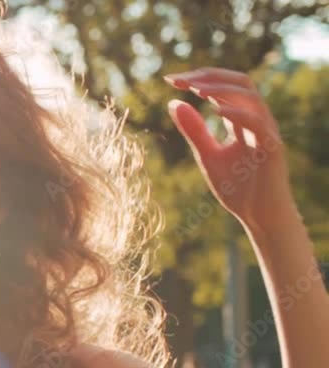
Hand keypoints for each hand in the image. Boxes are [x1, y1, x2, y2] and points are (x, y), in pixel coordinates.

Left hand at [164, 67, 296, 230]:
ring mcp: (266, 131)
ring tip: (195, 89)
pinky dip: (238, 113)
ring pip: (250, 96)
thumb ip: (194, 131)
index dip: (198, 79)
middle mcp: (256, 120)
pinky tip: (216, 111)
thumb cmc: (237, 188)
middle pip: (239, 82)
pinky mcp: (271, 147)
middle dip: (209, 76)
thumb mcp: (207, 155)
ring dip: (221, 89)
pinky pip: (258, 122)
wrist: (258, 216)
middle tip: (179, 80)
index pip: (223, 88)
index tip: (170, 80)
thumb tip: (173, 102)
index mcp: (241, 120)